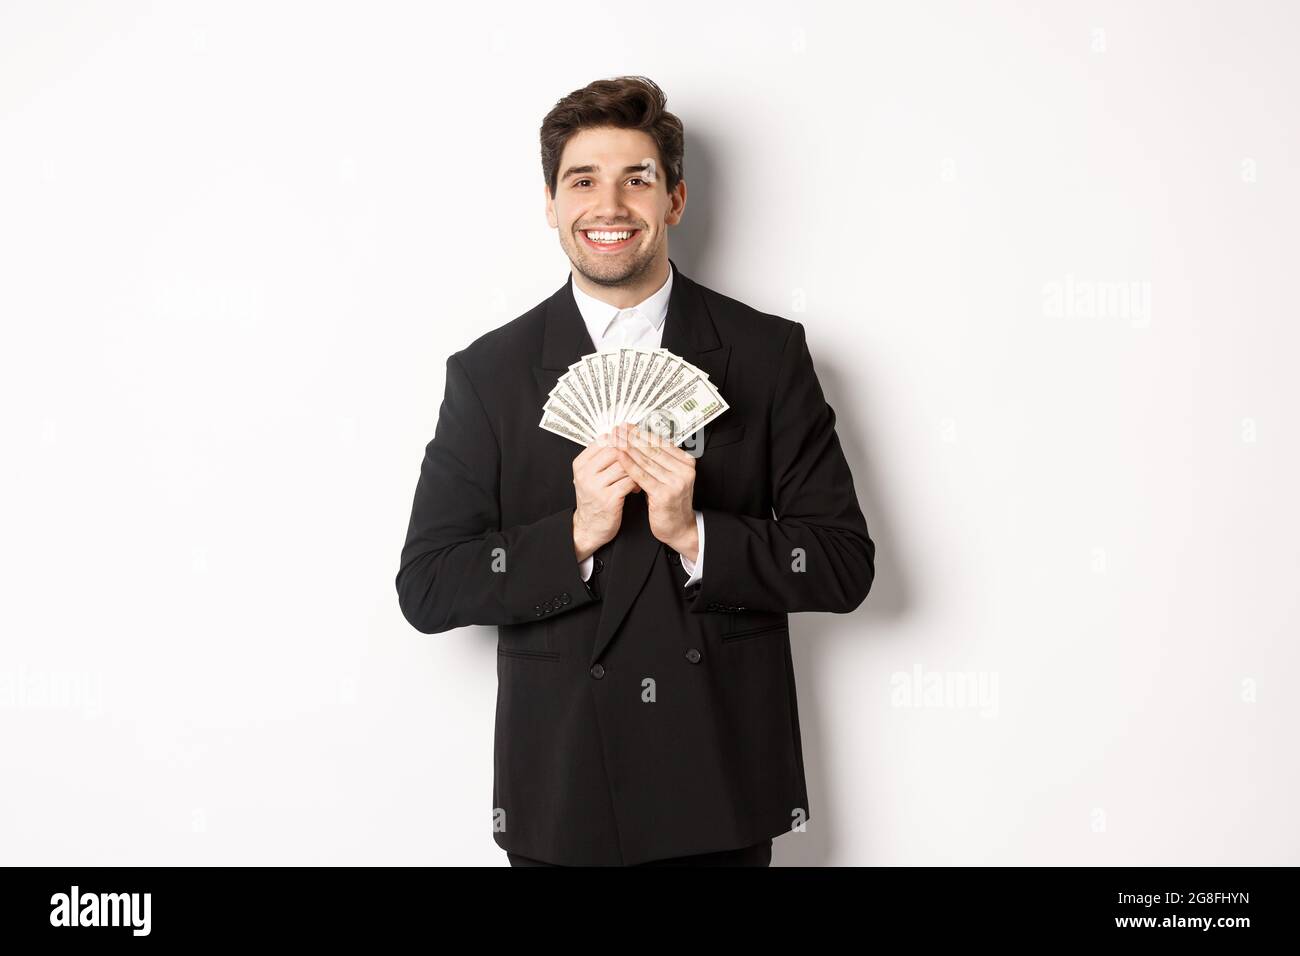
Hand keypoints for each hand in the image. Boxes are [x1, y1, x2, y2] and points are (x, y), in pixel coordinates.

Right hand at [572, 433, 640, 561]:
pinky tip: (638, 486)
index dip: (621, 438)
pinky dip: (637, 481)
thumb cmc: (594, 500)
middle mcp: (586, 474)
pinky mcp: (609, 499)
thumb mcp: (591, 476)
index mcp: (581, 464)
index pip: (603, 441)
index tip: (632, 439)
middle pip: (614, 450)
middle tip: (642, 455)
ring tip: (640, 473)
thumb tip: (620, 438)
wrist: (589, 528)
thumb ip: (601, 459)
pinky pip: (629, 481)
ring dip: (636, 468)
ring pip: (624, 465)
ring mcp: (596, 486)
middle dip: (631, 452)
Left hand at [612, 423, 697, 561]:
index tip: (627, 426)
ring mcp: (675, 482)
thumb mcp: (669, 476)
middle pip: (653, 449)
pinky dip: (628, 464)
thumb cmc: (670, 501)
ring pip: (646, 460)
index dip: (642, 432)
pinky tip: (618, 456)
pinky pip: (642, 475)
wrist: (679, 527)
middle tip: (617, 429)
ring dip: (628, 447)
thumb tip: (639, 438)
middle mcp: (684, 470)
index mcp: (686, 462)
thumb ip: (659, 460)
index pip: (661, 442)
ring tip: (615, 439)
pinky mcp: (664, 493)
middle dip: (632, 437)